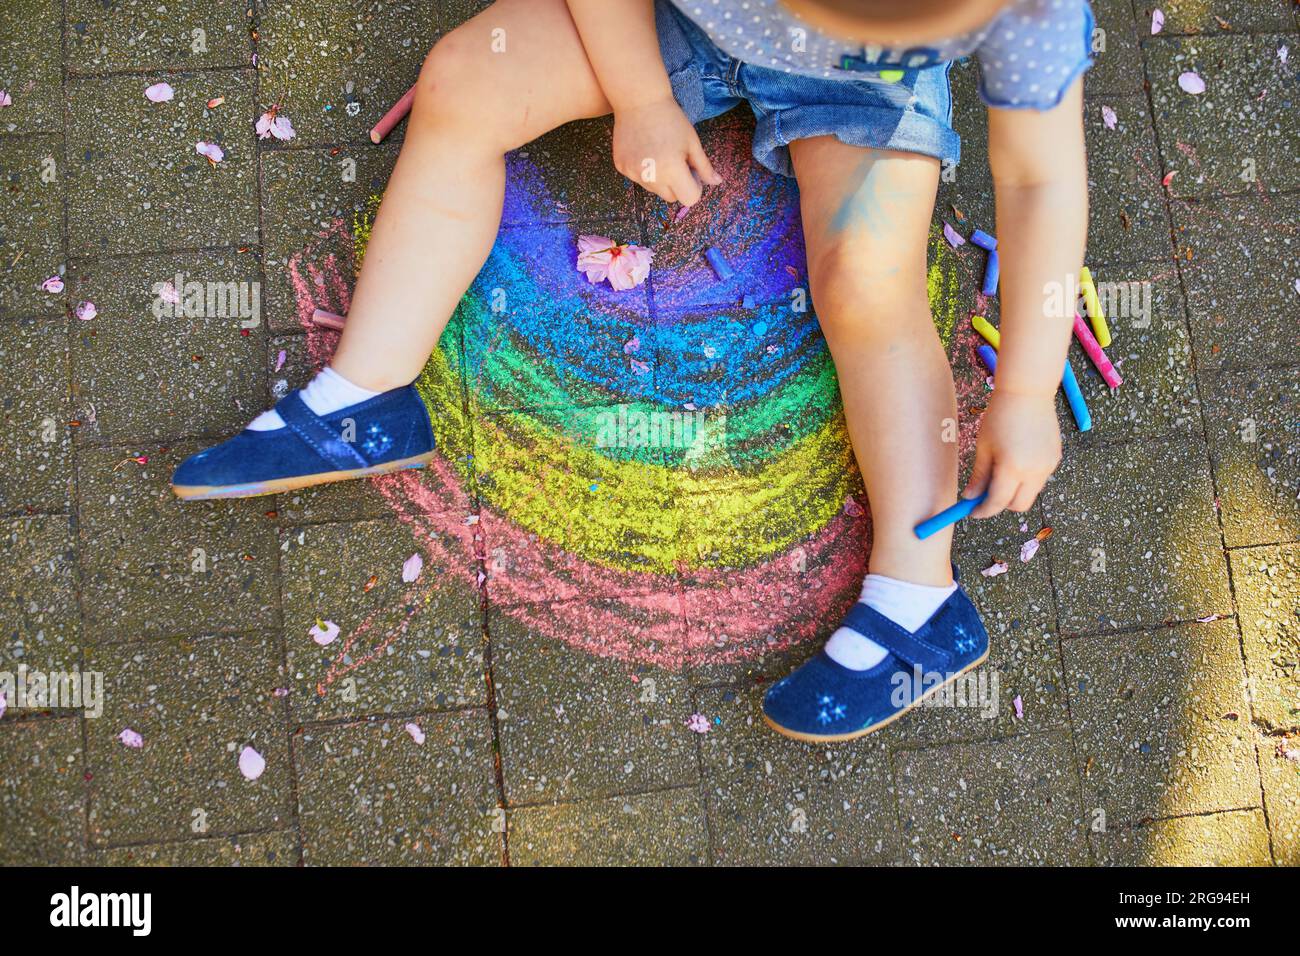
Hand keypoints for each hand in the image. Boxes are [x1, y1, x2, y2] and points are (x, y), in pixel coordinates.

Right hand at [612, 95, 720, 206]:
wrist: (639, 100)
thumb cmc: (671, 119)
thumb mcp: (692, 142)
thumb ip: (704, 167)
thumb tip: (717, 182)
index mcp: (671, 170)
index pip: (689, 199)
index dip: (694, 187)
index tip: (692, 171)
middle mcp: (650, 176)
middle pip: (672, 197)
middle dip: (678, 184)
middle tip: (677, 161)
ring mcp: (633, 173)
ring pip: (654, 189)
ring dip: (661, 178)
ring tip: (660, 153)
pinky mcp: (621, 167)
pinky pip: (639, 179)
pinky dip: (645, 171)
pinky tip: (646, 151)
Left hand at [963, 388, 1061, 517]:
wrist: (1028, 392)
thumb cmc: (1000, 416)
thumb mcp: (984, 447)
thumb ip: (979, 475)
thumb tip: (970, 497)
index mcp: (1012, 468)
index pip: (998, 502)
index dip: (983, 510)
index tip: (972, 511)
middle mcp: (1034, 471)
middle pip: (1019, 505)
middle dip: (1001, 504)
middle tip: (985, 494)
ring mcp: (1048, 465)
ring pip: (1030, 493)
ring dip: (1014, 491)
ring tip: (1000, 470)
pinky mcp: (1055, 458)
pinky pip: (1039, 479)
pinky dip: (1026, 478)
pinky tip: (1016, 458)